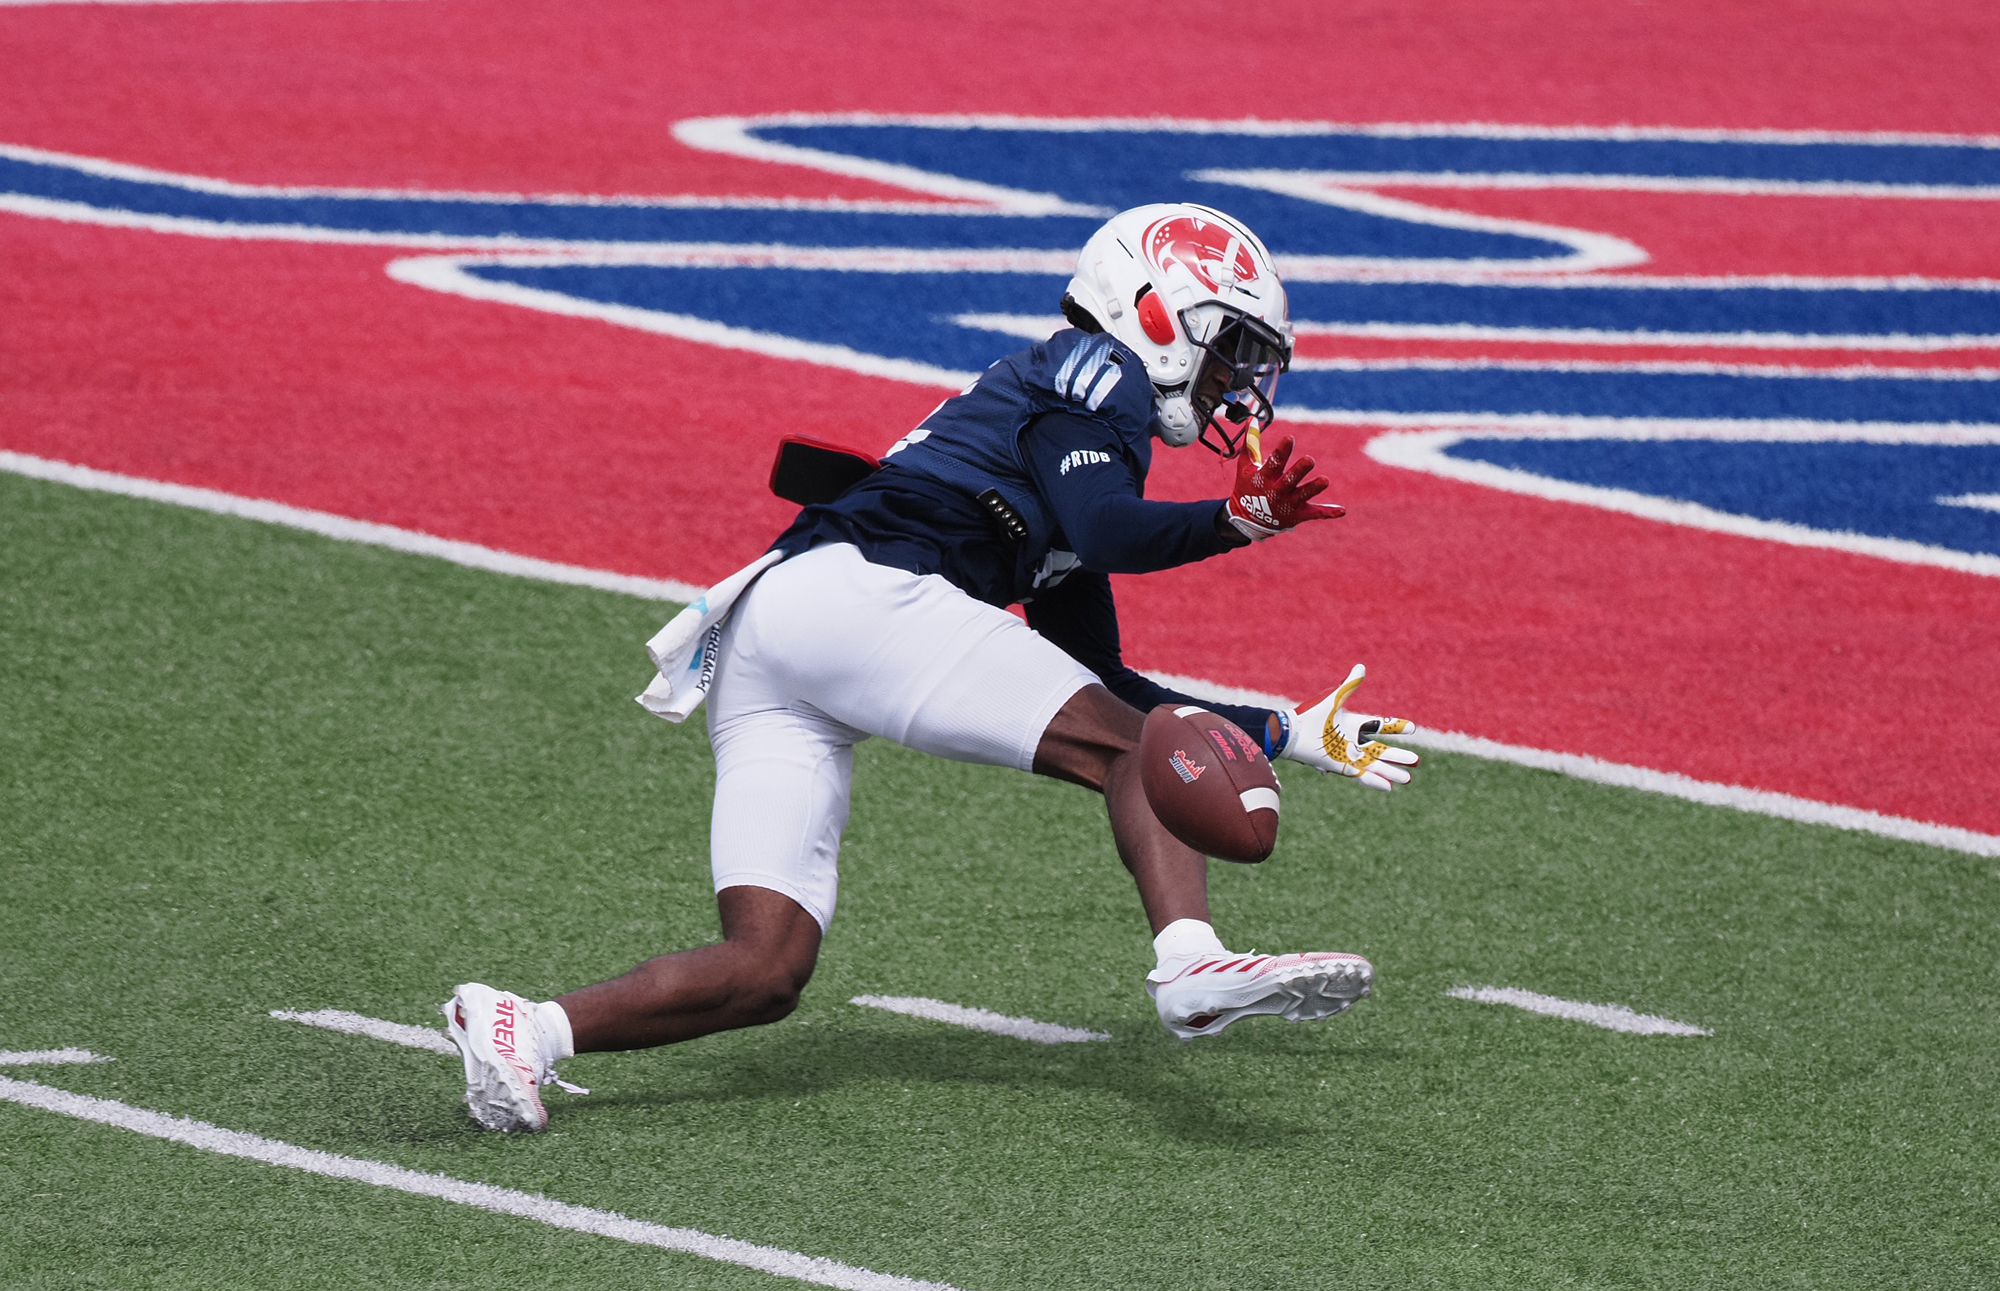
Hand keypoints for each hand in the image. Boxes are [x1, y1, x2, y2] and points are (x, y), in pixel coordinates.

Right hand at [1225, 434, 1344, 540]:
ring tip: (1325, 481)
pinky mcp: (1297, 515)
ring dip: (1313, 488)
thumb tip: (1253, 419)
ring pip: (1303, 496)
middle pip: (1289, 480)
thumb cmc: (1248, 488)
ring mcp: (1287, 504)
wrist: (1247, 520)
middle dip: (1299, 471)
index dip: (1282, 451)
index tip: (1289, 438)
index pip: (1274, 463)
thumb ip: (1251, 443)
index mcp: (1263, 478)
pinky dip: (1328, 513)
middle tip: (1310, 460)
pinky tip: (1342, 510)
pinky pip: (1314, 514)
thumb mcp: (1246, 467)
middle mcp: (1276, 492)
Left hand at [1277, 664, 1419, 790]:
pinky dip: (1374, 781)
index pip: (1379, 726)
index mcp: (1354, 724)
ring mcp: (1347, 755)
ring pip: (1374, 765)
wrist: (1292, 732)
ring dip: (1390, 772)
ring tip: (1407, 778)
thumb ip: (1349, 685)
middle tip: (1416, 761)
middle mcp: (1353, 741)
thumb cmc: (1311, 714)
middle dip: (1398, 756)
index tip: (1412, 728)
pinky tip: (1388, 787)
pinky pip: (1360, 775)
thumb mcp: (1334, 699)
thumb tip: (1361, 667)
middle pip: (1381, 751)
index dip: (1395, 727)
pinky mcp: (1340, 766)